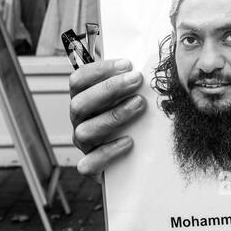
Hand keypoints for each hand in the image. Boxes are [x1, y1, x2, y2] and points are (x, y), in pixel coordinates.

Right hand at [69, 58, 145, 176]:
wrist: (137, 160)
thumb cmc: (136, 120)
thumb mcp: (133, 97)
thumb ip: (134, 82)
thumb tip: (151, 62)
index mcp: (85, 99)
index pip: (78, 80)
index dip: (99, 70)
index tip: (127, 64)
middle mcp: (81, 121)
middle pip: (79, 103)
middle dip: (108, 89)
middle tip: (136, 80)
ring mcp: (84, 144)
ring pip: (84, 131)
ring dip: (112, 116)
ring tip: (139, 105)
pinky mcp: (92, 167)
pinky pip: (89, 164)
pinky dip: (107, 152)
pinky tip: (128, 142)